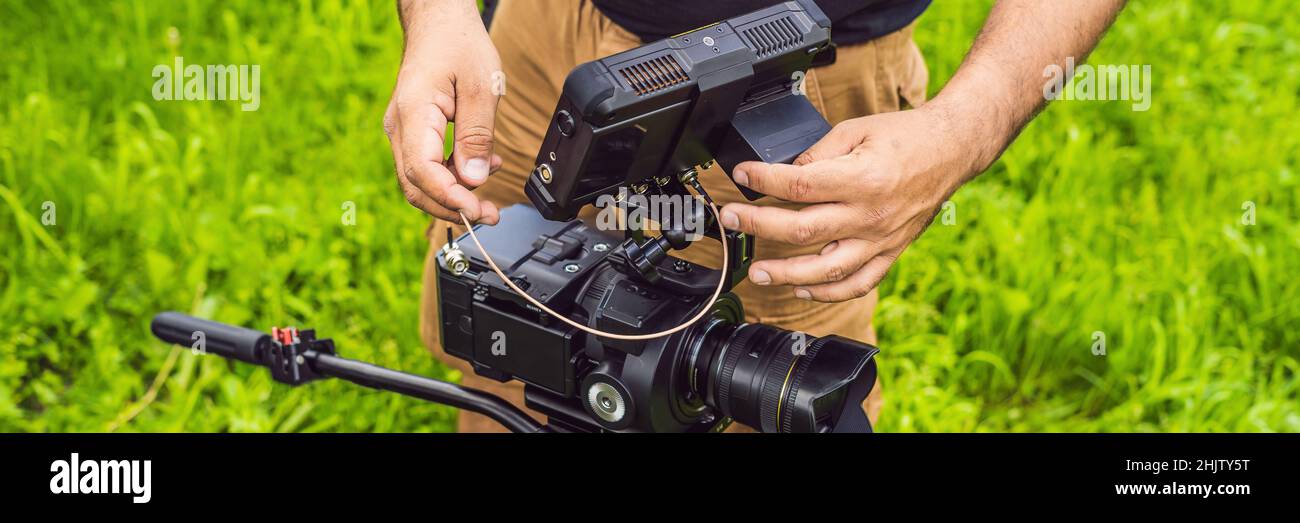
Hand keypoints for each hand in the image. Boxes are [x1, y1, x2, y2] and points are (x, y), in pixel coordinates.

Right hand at [384, 0, 502, 223]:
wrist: (439, 22)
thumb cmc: (458, 45)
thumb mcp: (481, 87)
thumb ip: (477, 135)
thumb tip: (474, 179)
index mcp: (414, 113)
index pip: (423, 171)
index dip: (450, 198)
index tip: (478, 210)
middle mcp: (400, 126)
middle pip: (417, 186)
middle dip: (452, 207)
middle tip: (489, 216)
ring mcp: (403, 131)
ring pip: (421, 181)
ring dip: (455, 194)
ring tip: (490, 196)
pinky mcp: (413, 133)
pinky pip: (427, 166)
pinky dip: (453, 176)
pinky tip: (481, 169)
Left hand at [719, 107, 979, 301]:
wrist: (952, 150)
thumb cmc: (906, 137)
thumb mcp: (855, 131)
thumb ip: (817, 155)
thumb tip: (785, 174)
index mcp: (861, 178)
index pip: (799, 186)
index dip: (763, 181)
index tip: (741, 175)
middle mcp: (870, 214)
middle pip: (802, 230)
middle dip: (758, 227)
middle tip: (730, 221)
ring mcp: (880, 239)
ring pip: (826, 269)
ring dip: (786, 274)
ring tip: (757, 273)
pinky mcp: (890, 252)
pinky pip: (857, 283)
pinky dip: (827, 292)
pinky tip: (802, 290)